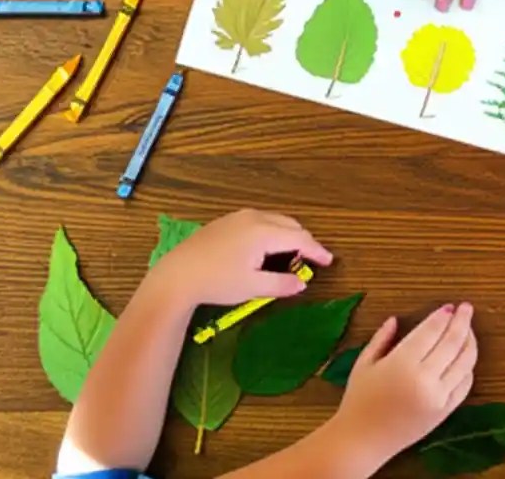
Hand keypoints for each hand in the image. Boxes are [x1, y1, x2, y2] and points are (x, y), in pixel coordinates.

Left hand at [149, 209, 332, 306]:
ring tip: (291, 255)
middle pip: (290, 225)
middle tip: (311, 260)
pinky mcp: (226, 221)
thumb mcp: (252, 287)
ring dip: (288, 235)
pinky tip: (266, 249)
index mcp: (264, 232)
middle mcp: (254, 218)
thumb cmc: (216, 282)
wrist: (176, 276)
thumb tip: (302, 283)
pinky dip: (272, 232)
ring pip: (275, 220)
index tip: (328, 261)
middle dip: (304, 241)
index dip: (317, 250)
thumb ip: (281, 284)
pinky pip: (260, 221)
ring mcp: (239, 217)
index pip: (300, 238)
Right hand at [332, 304, 477, 459]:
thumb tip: (396, 319)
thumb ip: (381, 339)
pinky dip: (468, 368)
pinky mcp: (445, 412)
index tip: (449, 306)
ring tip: (469, 330)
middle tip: (466, 308)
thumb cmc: (358, 400)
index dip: (442, 316)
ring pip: (465, 362)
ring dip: (470, 342)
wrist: (362, 441)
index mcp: (402, 363)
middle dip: (462, 321)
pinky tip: (465, 358)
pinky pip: (465, 385)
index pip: (431, 331)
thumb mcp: (364, 364)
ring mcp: (439, 396)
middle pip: (452, 342)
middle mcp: (425, 379)